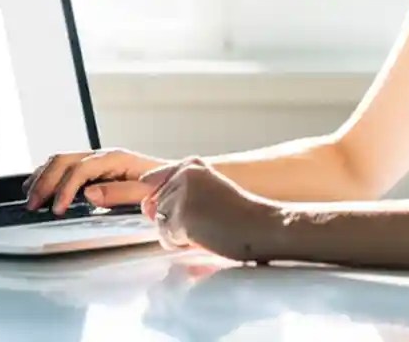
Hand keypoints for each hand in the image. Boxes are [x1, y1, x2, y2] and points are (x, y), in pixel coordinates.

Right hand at [23, 148, 167, 213]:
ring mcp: (99, 160)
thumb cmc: (165, 187)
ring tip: (30, 196)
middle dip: (46, 182)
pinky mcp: (96, 169)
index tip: (56, 209)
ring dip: (43, 177)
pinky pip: (66, 166)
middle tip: (33, 205)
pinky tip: (40, 185)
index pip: (80, 169)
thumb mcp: (147, 192)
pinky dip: (49, 175)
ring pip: (61, 160)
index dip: (65, 188)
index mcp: (116, 159)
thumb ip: (119, 192)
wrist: (178, 181)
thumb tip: (89, 194)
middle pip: (64, 160)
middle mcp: (104, 156)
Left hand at [140, 158, 283, 260]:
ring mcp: (181, 193)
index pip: (152, 183)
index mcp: (190, 165)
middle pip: (156, 206)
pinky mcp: (181, 216)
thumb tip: (146, 207)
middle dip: (174, 220)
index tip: (196, 208)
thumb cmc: (239, 215)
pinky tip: (205, 236)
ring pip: (160, 223)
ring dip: (178, 233)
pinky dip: (182, 244)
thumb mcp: (206, 193)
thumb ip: (175, 194)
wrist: (262, 226)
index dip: (169, 203)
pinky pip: (166, 238)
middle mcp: (183, 173)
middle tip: (207, 220)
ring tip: (207, 228)